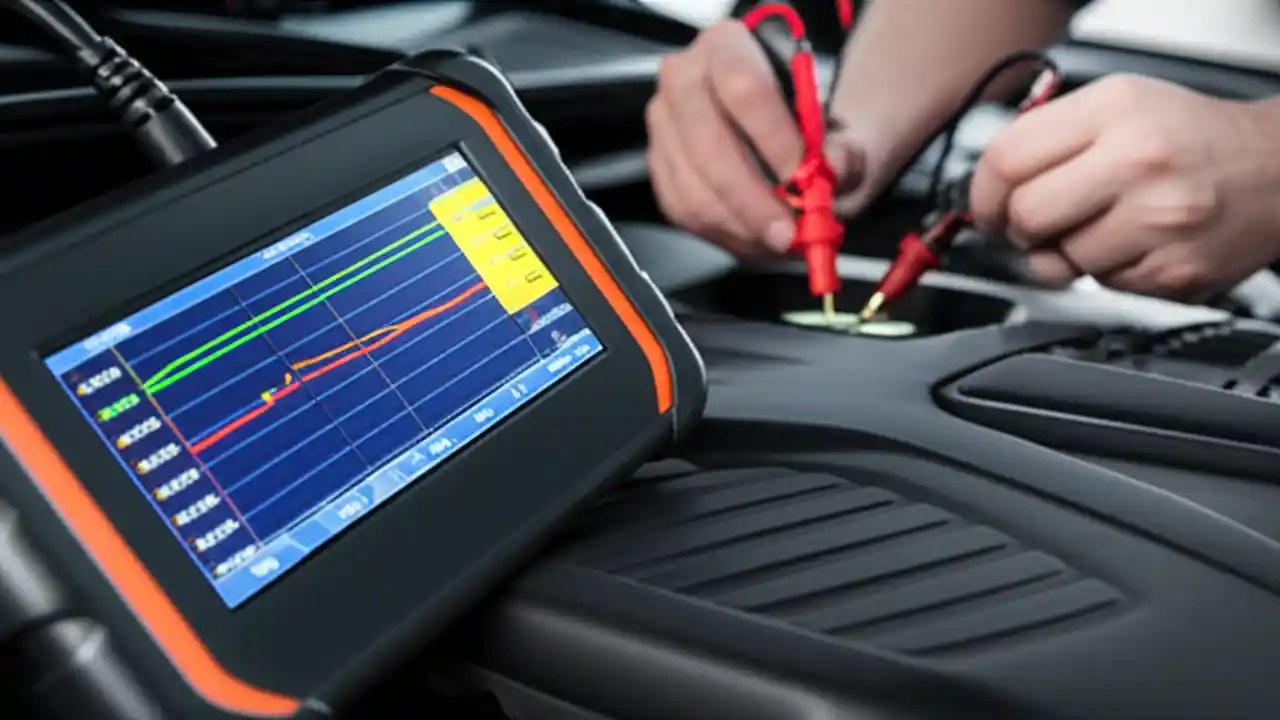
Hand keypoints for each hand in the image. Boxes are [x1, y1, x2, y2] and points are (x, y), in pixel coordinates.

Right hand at [646, 20, 862, 258]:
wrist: (773, 128)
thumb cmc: (804, 122)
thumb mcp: (839, 128)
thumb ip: (845, 149)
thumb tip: (831, 168)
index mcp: (727, 46)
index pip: (744, 90)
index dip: (774, 141)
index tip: (803, 180)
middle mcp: (682, 78)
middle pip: (708, 146)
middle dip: (751, 201)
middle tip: (788, 234)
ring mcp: (662, 124)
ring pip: (691, 187)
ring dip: (739, 225)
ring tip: (778, 241)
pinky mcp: (658, 165)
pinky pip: (682, 210)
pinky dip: (721, 232)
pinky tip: (754, 236)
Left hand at [970, 74, 1279, 301]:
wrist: (1276, 170)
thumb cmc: (1189, 138)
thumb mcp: (1117, 105)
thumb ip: (1046, 136)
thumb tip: (984, 185)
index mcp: (1115, 112)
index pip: (1007, 160)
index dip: (982, 191)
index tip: (985, 203)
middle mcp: (1138, 163)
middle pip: (1025, 217)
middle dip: (1018, 227)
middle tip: (1037, 221)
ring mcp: (1158, 223)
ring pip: (1059, 261)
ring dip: (1065, 252)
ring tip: (1101, 226)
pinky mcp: (1171, 274)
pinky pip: (1101, 285)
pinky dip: (1105, 270)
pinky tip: (1134, 243)